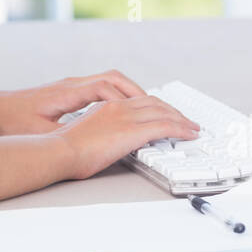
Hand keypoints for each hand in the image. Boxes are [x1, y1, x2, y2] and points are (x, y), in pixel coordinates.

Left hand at [0, 69, 153, 134]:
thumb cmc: (14, 118)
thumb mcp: (37, 132)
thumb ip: (60, 136)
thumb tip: (78, 147)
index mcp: (68, 92)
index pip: (105, 88)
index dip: (127, 100)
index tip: (142, 112)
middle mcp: (74, 84)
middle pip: (115, 79)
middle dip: (140, 93)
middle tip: (160, 109)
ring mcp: (74, 85)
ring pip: (112, 79)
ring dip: (132, 91)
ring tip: (151, 107)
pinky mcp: (73, 91)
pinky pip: (105, 85)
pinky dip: (121, 93)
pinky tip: (127, 107)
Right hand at [55, 95, 201, 179]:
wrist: (58, 150)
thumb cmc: (63, 149)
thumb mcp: (84, 134)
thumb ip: (99, 133)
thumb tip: (105, 143)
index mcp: (106, 106)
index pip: (138, 101)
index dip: (156, 107)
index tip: (166, 114)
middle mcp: (118, 107)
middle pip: (155, 103)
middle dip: (173, 111)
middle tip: (185, 120)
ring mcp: (126, 117)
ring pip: (163, 112)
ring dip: (182, 119)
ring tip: (192, 127)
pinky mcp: (132, 130)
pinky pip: (165, 125)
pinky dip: (181, 128)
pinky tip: (189, 134)